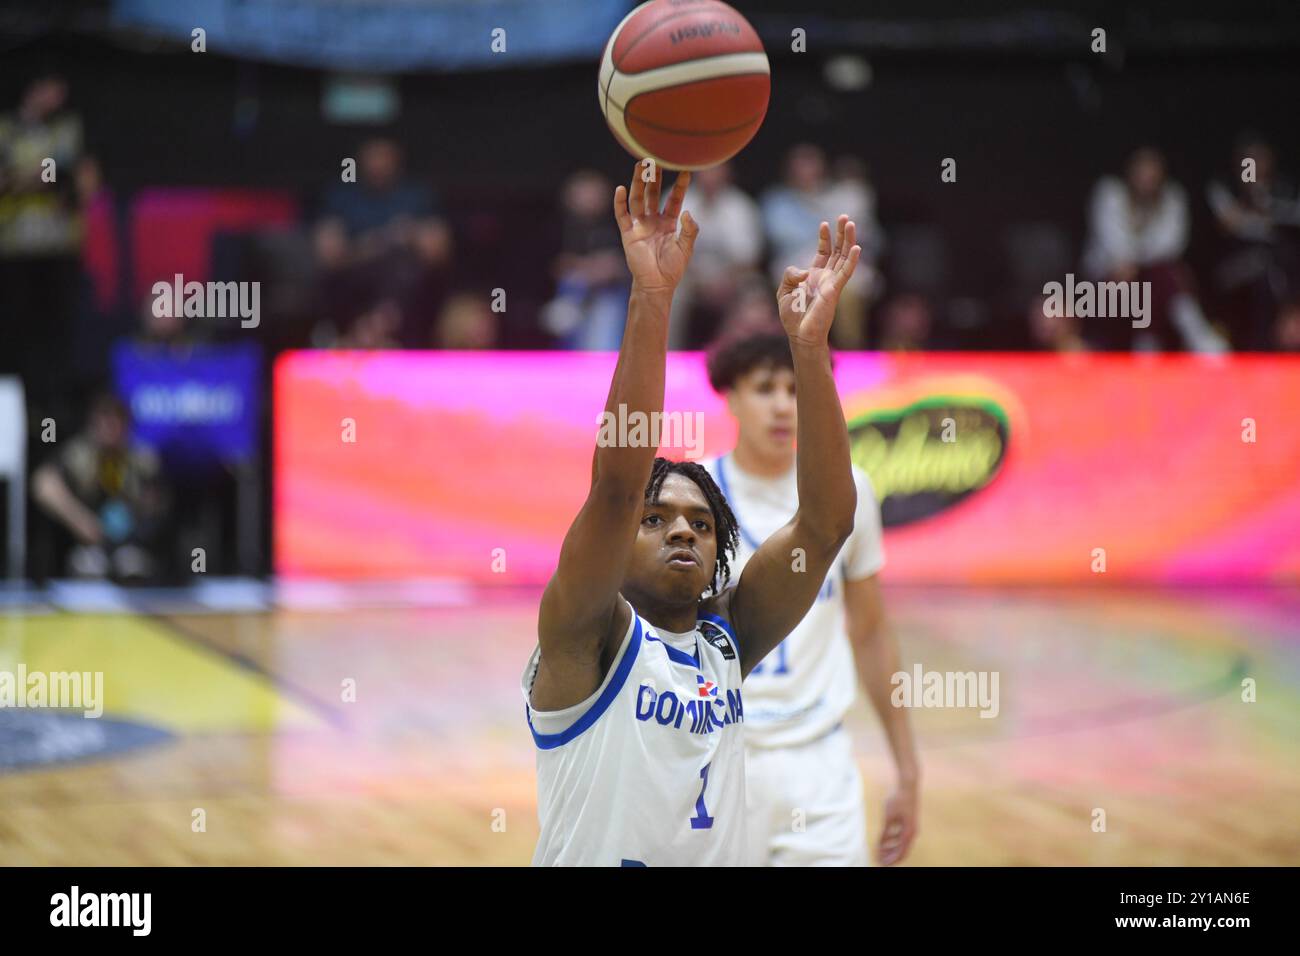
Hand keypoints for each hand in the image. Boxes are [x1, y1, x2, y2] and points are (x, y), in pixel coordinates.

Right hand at [613, 160, 697, 295]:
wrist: (657, 285)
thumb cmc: (672, 268)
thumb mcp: (686, 247)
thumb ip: (690, 229)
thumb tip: (687, 212)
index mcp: (669, 223)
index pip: (674, 199)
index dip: (680, 185)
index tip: (686, 170)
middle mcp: (653, 221)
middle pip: (653, 193)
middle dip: (654, 177)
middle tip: (656, 158)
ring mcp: (640, 226)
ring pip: (637, 199)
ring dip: (638, 182)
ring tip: (640, 165)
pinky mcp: (628, 234)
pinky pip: (622, 215)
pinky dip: (620, 203)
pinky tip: (621, 189)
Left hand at [776, 215, 860, 346]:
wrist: (799, 334)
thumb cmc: (792, 316)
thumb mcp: (783, 290)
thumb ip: (790, 273)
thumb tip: (806, 271)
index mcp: (814, 275)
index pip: (823, 252)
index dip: (824, 238)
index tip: (824, 223)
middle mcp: (825, 277)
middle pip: (837, 250)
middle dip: (840, 233)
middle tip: (844, 216)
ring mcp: (832, 283)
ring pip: (844, 257)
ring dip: (848, 240)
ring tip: (850, 223)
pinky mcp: (835, 290)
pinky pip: (846, 273)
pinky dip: (852, 260)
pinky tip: (856, 247)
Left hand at [877, 781, 918, 864]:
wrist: (907, 785)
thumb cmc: (898, 800)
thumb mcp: (888, 817)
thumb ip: (885, 832)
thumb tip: (880, 845)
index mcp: (908, 833)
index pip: (900, 852)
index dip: (890, 859)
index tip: (881, 863)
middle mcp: (912, 832)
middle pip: (902, 850)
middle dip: (890, 856)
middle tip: (879, 859)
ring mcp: (911, 827)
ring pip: (901, 843)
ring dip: (891, 848)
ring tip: (879, 850)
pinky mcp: (909, 822)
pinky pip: (901, 836)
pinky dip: (893, 839)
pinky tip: (884, 839)